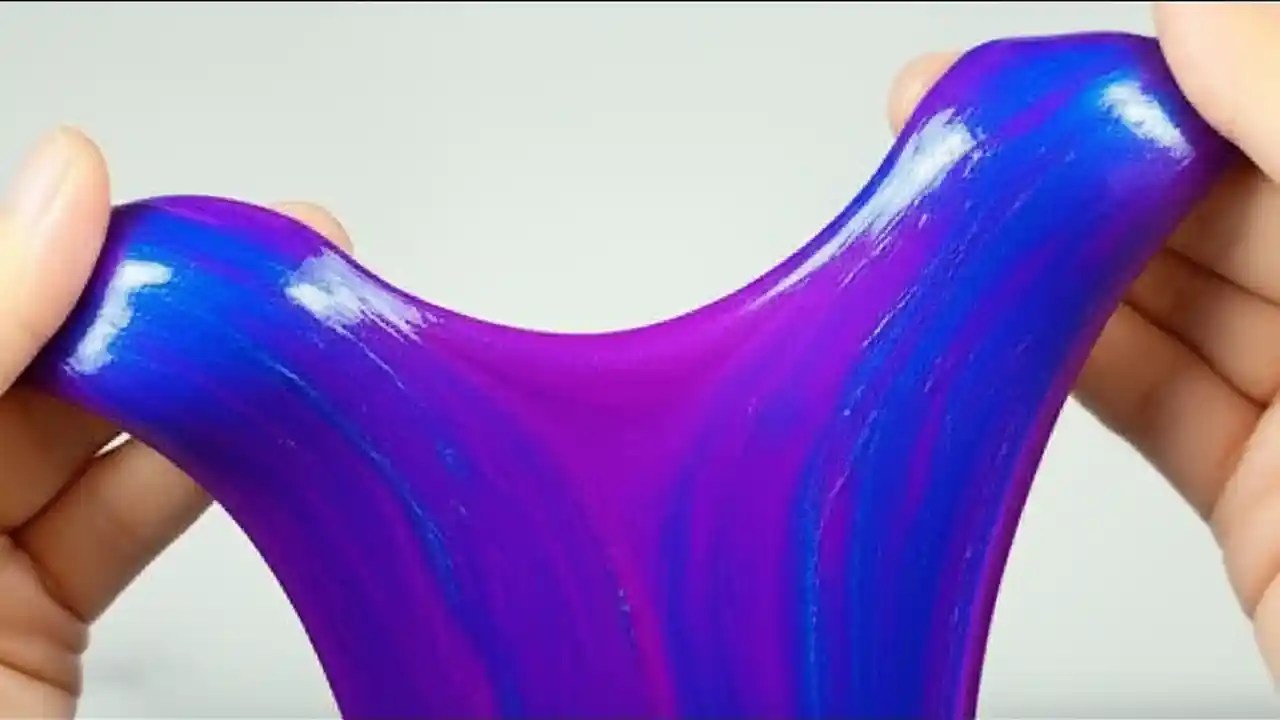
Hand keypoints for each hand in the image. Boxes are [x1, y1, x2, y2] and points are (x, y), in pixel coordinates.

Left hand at [0, 127, 353, 716]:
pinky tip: (263, 438)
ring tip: (287, 333)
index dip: (36, 259)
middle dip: (144, 309)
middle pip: (25, 372)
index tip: (136, 214)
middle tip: (252, 268)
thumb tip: (51, 191)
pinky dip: (203, 478)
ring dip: (196, 389)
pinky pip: (120, 523)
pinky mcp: (36, 638)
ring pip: (84, 439)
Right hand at [887, 2, 1279, 684]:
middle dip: (1089, 171)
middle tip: (968, 135)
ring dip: (1055, 272)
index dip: (1178, 77)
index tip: (1062, 71)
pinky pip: (1158, 411)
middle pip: (1228, 209)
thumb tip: (1208, 18)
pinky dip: (1069, 370)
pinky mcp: (1272, 515)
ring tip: (952, 222)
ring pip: (1177, 310)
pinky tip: (1000, 328)